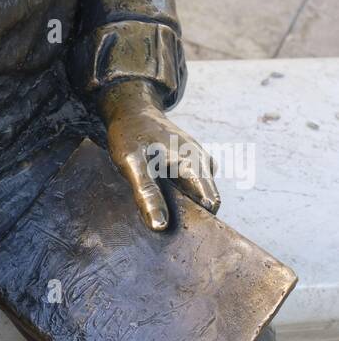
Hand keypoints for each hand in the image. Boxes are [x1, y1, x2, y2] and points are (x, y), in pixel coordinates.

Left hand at [97, 81, 218, 231]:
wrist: (129, 108)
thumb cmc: (130, 134)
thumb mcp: (132, 164)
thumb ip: (147, 194)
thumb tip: (160, 226)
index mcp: (195, 163)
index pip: (211, 203)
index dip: (199, 220)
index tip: (177, 232)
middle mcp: (202, 160)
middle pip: (207, 198)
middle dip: (191, 213)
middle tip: (163, 223)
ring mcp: (197, 157)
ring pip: (199, 190)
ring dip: (185, 202)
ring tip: (160, 208)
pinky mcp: (188, 158)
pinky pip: (192, 181)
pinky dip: (180, 191)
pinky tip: (161, 194)